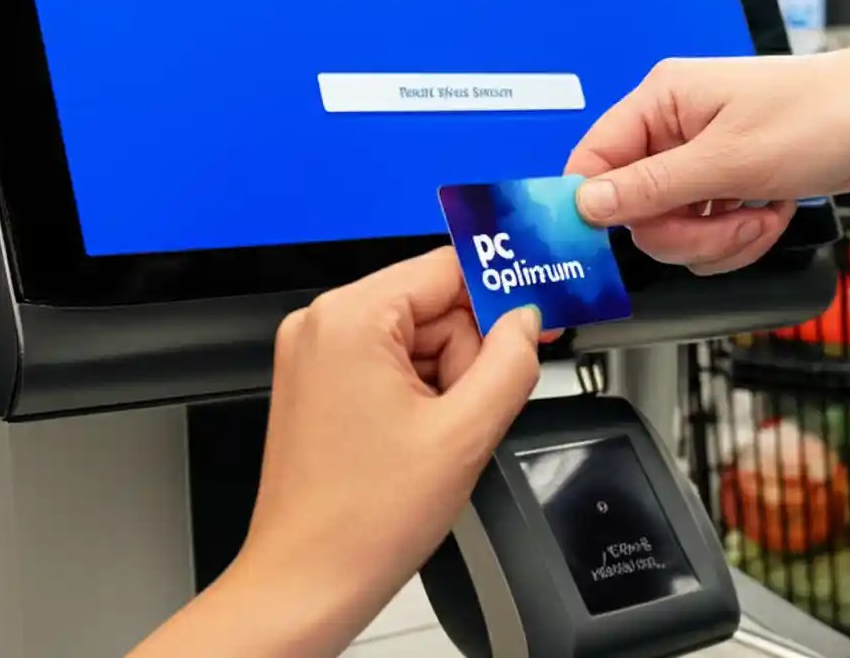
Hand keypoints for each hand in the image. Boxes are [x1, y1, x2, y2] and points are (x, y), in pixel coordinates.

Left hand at [131, 248, 542, 656]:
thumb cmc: (362, 519)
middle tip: (474, 412)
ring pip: (418, 339)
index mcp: (350, 319)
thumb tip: (527, 320)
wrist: (308, 581)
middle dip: (469, 355)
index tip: (542, 304)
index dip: (503, 288)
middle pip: (435, 306)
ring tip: (438, 439)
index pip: (447, 267)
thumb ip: (511, 361)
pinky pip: (393, 364)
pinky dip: (422, 395)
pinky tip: (422, 439)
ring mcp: (317, 355)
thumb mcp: (465, 432)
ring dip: (447, 382)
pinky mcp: (321, 384)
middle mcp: (322, 325)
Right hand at [565, 46, 849, 273]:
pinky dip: (739, 237)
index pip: (594, 161)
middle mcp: (674, 129)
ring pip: (673, 230)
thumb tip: (589, 205)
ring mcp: (701, 160)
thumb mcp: (728, 160)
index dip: (598, 208)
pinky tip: (769, 214)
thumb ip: (652, 187)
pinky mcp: (727, 184)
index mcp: (661, 101)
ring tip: (759, 217)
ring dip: (719, 240)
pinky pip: (707, 234)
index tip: (607, 244)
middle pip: (636, 210)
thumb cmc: (822, 114)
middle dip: (686, 233)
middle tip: (725, 228)